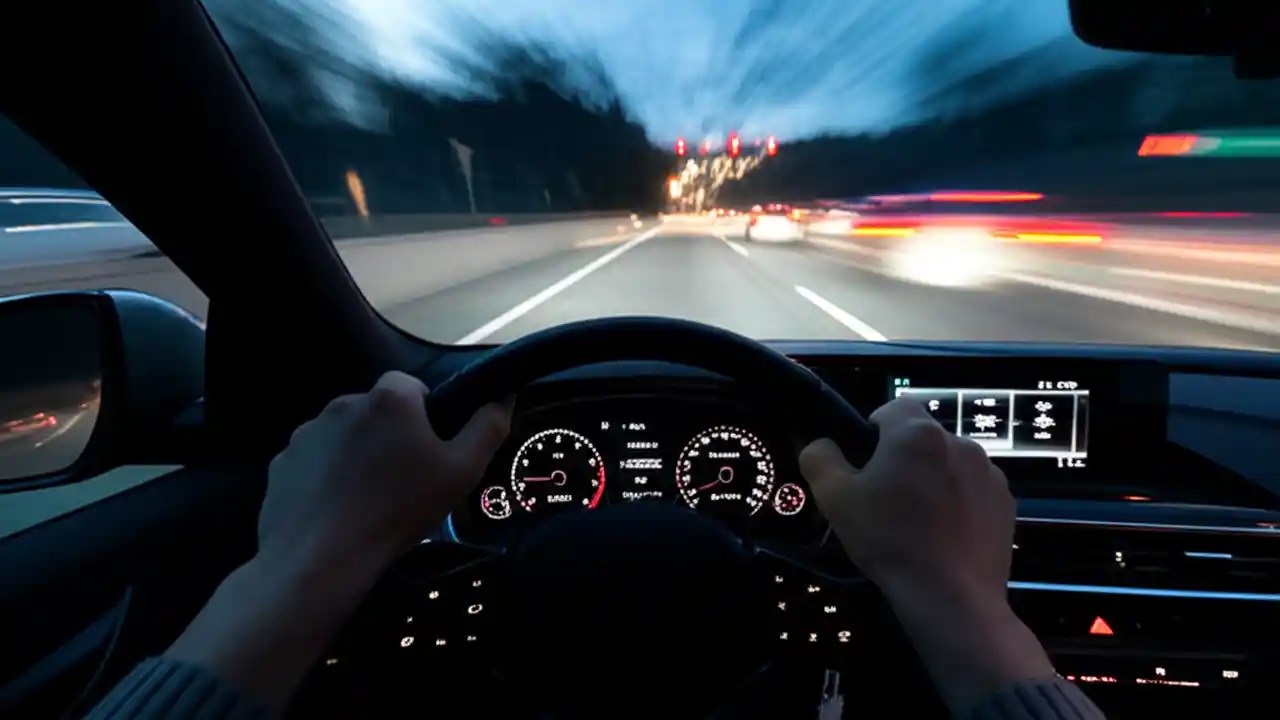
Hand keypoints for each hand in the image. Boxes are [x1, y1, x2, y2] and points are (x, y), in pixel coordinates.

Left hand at [259, 370, 511, 576]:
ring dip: (356, 455)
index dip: (425, 415)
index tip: (429, 451)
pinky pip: (312, 462)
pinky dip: (324, 478)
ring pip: (343, 436)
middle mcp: (343, 403)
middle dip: (390, 436)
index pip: (412, 386)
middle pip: (376, 412)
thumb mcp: (462, 472)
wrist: (322, 558)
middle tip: (403, 481)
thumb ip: (488, 427)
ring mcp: (306, 432)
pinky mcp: (280, 462)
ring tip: (367, 501)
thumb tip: (502, 395)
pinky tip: (335, 511)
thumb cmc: (400, 510)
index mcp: (390, 399)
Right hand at [800, 397, 1055, 710]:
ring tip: (919, 522)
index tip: (866, 469)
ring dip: (935, 479)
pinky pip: (975, 490)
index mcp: (917, 433)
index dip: (874, 433)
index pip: (893, 408)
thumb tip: (822, 443)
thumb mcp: (835, 499)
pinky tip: (946, 536)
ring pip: (951, 464)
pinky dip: (960, 503)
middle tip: (887, 500)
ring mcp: (989, 473)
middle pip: (923, 438)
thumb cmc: (888, 540)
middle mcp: (959, 442)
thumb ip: (820, 458)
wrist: (951, 596)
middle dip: (905, 459)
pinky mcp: (1006, 503)